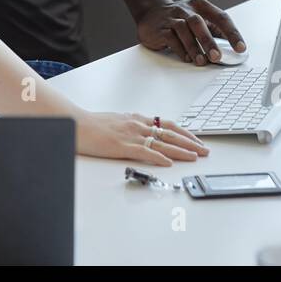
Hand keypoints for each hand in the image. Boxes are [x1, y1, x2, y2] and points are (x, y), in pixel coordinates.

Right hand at [76, 112, 208, 165]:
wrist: (76, 123)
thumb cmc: (92, 123)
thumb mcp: (116, 120)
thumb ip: (131, 124)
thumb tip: (142, 130)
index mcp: (137, 118)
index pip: (167, 124)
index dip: (184, 132)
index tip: (196, 140)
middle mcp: (138, 124)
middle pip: (170, 133)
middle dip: (190, 142)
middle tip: (204, 150)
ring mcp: (131, 135)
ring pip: (162, 142)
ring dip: (181, 150)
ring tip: (195, 157)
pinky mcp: (122, 146)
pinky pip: (145, 152)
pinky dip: (159, 157)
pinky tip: (169, 162)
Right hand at [136, 0, 245, 64]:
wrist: (150, 12)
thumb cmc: (180, 19)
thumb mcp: (198, 19)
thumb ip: (212, 31)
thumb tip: (229, 51)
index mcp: (200, 5)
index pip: (220, 17)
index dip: (232, 33)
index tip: (240, 48)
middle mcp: (185, 9)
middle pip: (198, 22)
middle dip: (209, 41)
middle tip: (217, 57)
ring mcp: (171, 18)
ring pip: (184, 30)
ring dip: (194, 47)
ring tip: (201, 61)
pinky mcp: (160, 28)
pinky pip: (171, 38)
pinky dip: (180, 49)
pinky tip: (186, 58)